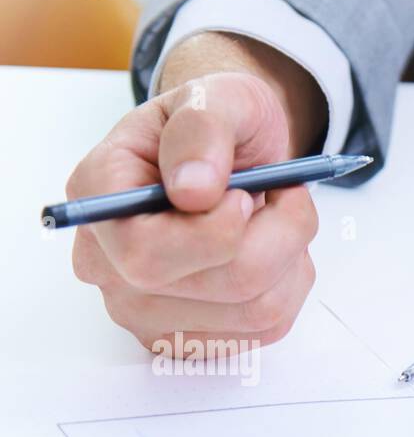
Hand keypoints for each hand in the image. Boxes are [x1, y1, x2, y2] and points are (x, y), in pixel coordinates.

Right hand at [67, 33, 326, 355]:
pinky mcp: (190, 339)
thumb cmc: (213, 127)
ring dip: (293, 258)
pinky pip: (268, 329)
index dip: (216, 232)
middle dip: (276, 235)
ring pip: (256, 311)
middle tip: (281, 194)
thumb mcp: (213, 97)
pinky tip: (275, 251)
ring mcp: (146, 312)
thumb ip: (202, 130)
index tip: (245, 195)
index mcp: (97, 199)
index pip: (146, 255)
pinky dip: (291, 285)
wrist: (229, 158)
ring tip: (280, 217)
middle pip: (219, 286)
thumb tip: (193, 189)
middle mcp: (108, 267)